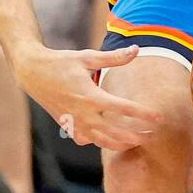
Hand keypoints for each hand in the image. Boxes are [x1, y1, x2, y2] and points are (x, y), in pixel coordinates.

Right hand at [13, 43, 159, 149]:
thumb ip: (114, 57)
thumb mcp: (87, 56)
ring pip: (101, 141)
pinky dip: (99, 142)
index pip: (123, 108)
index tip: (159, 117)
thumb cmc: (61, 62)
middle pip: (115, 132)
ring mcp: (74, 122)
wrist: (33, 73)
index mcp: (90, 96)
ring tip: (137, 142)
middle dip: (135, 135)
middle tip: (153, 135)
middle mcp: (82, 113)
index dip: (142, 114)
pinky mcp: (67, 125)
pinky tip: (110, 140)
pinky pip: (86, 140)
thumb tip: (137, 49)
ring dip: (120, 143)